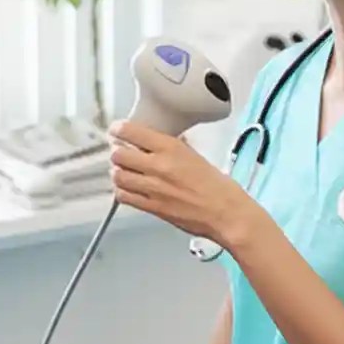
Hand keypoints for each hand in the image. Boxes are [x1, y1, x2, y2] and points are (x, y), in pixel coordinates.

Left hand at [108, 119, 253, 243]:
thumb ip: (174, 147)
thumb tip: (160, 142)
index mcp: (171, 148)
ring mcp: (153, 188)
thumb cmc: (218, 188)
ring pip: (117, 175)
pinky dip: (122, 191)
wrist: (226, 214)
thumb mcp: (196, 156)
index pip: (131, 131)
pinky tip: (129, 189)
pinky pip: (124, 197)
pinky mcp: (152, 207)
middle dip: (117, 152)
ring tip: (124, 171)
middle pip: (118, 154)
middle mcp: (159, 166)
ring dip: (118, 172)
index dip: (118, 129)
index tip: (116, 130)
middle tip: (121, 152)